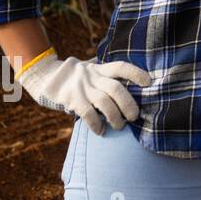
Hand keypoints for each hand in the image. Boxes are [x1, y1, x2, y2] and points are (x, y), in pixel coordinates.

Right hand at [17, 53, 150, 134]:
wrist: (51, 79)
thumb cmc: (82, 78)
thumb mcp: (95, 71)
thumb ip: (110, 75)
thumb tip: (138, 85)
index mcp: (101, 68)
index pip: (121, 67)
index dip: (136, 73)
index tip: (149, 82)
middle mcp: (93, 77)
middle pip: (116, 89)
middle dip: (128, 104)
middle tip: (135, 116)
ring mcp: (83, 89)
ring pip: (104, 102)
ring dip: (115, 117)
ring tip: (120, 126)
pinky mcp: (72, 100)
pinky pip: (87, 113)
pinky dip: (96, 124)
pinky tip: (101, 131)